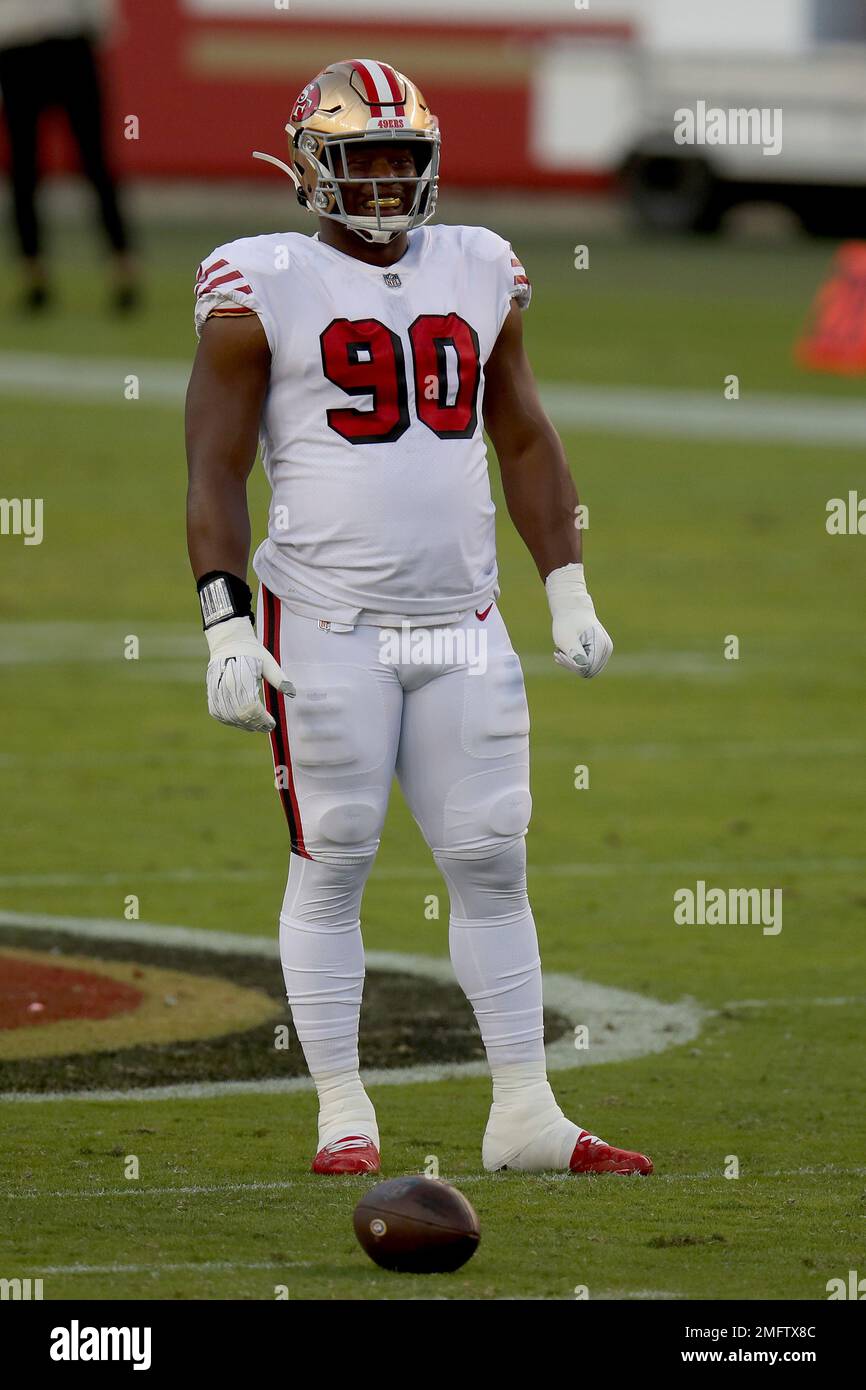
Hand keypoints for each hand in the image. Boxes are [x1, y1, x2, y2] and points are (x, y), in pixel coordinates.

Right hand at [205, 616, 294, 732]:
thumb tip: (292, 692)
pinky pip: (219, 714)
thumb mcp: (268, 661)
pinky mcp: (211, 693)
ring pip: (229, 717)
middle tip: (267, 727)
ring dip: (244, 725)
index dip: (262, 719)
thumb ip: (279, 678)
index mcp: (241, 676)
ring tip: (257, 726)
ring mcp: (216, 690)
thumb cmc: (251, 651)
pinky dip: (231, 721)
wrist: (228, 643)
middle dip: (255, 724)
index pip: (251, 706)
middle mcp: (226, 685)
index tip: (272, 723)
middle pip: (240, 715)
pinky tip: (242, 722)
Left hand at [545, 563, 612, 678]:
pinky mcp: (599, 651)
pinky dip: (573, 660)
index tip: (559, 654)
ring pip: (586, 669)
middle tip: (558, 654)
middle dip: (571, 665)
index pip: (587, 668)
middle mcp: (606, 649)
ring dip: (571, 663)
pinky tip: (564, 651)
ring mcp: (604, 651)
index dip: (572, 665)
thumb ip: (575, 654)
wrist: (572, 608)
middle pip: (588, 671)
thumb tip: (583, 667)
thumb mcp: (567, 638)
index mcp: (601, 645)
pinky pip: (585, 664)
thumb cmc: (567, 622)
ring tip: (560, 651)